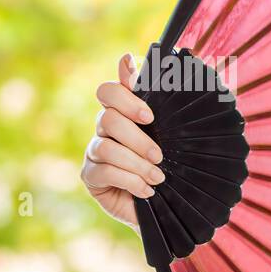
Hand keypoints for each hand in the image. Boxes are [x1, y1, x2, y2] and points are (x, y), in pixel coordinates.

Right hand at [80, 52, 165, 229]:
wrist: (169, 207)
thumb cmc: (175, 167)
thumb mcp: (179, 138)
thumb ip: (169, 105)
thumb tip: (142, 64)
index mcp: (125, 113)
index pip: (110, 90)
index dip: (125, 94)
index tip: (150, 114)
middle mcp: (106, 128)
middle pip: (108, 117)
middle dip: (138, 138)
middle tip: (160, 156)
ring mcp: (95, 150)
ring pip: (106, 146)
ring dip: (136, 164)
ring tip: (158, 178)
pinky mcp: (91, 175)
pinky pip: (103, 171)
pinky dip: (130, 181)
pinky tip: (147, 191)